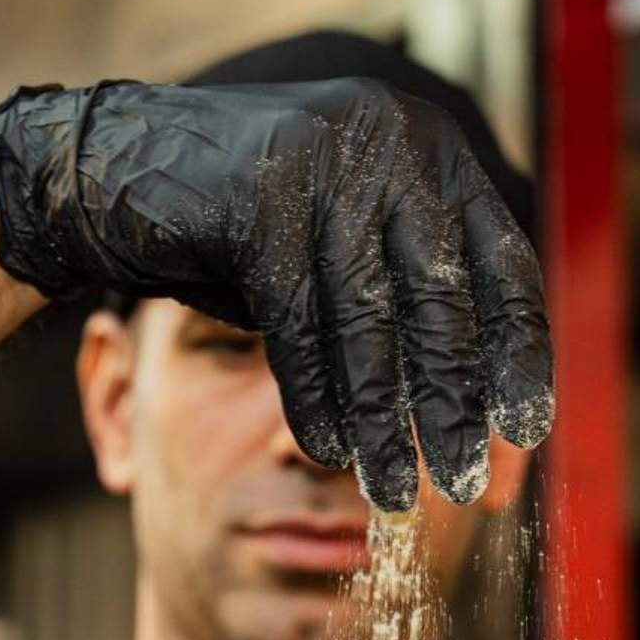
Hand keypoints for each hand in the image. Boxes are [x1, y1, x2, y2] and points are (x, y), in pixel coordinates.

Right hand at [0, 78, 552, 510]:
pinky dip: (316, 397)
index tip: (525, 436)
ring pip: (371, 320)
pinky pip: (299, 322)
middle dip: (456, 406)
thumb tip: (493, 424)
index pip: (505, 269)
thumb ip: (414, 311)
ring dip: (386, 421)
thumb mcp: (346, 254)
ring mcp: (326, 163)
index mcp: (434, 152)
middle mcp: (393, 143)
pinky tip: (330, 453)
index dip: (517, 361)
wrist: (113, 172)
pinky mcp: (260, 197)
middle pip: (445, 301)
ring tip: (395, 496)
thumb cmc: (243, 229)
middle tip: (464, 488)